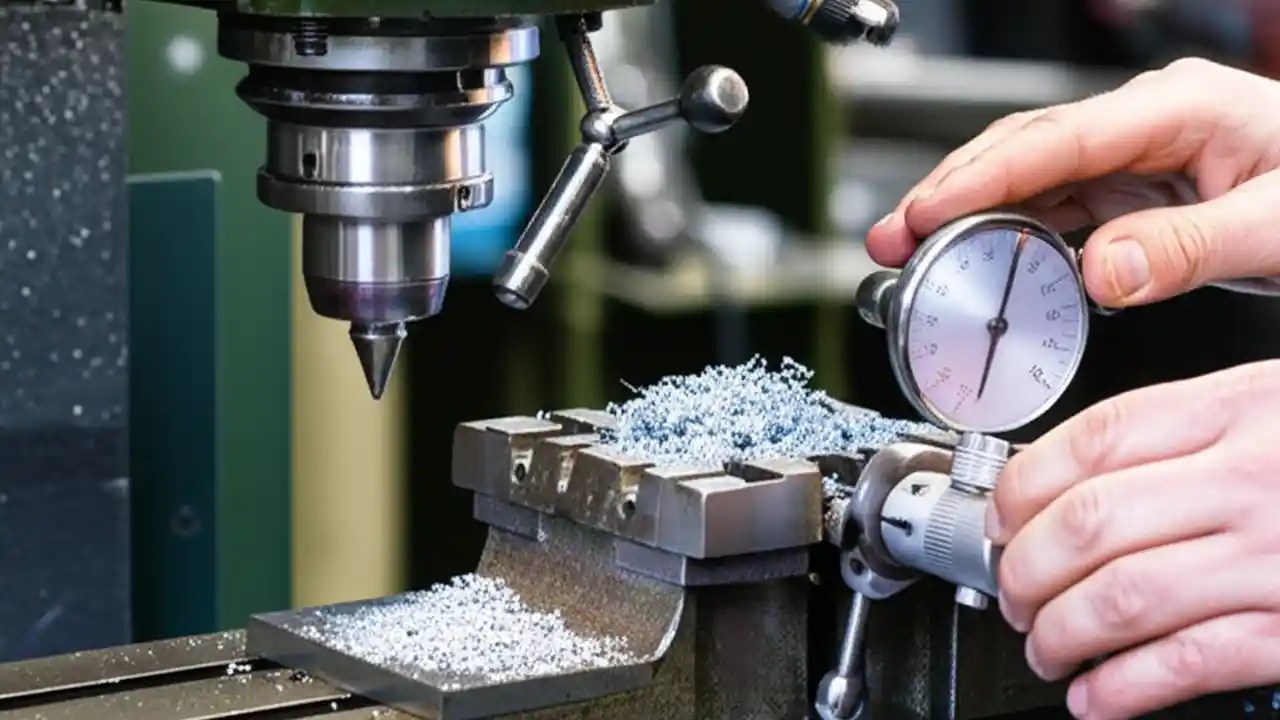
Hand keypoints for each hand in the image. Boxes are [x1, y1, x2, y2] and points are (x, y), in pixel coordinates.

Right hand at [866, 57, 1279, 308]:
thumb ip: (1190, 248)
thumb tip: (1101, 269)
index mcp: (1178, 109)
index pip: (1058, 139)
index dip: (982, 177)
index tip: (927, 211)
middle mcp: (1144, 124)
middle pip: (1023, 150)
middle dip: (948, 191)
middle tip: (892, 237)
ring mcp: (1133, 156)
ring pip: (1027, 178)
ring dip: (965, 215)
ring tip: (911, 250)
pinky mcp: (1129, 192)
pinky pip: (1051, 207)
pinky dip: (1005, 234)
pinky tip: (974, 257)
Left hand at [988, 360, 1279, 718]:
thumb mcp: (1274, 397)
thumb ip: (1183, 421)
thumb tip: (1070, 470)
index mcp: (1238, 406)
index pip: (1091, 440)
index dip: (1020, 485)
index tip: (998, 514)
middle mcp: (1253, 477)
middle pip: (1087, 523)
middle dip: (1022, 568)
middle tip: (1010, 589)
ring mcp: (1276, 556)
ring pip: (1122, 597)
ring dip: (1058, 632)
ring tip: (1042, 644)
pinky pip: (1193, 661)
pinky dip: (1125, 686)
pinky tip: (1096, 695)